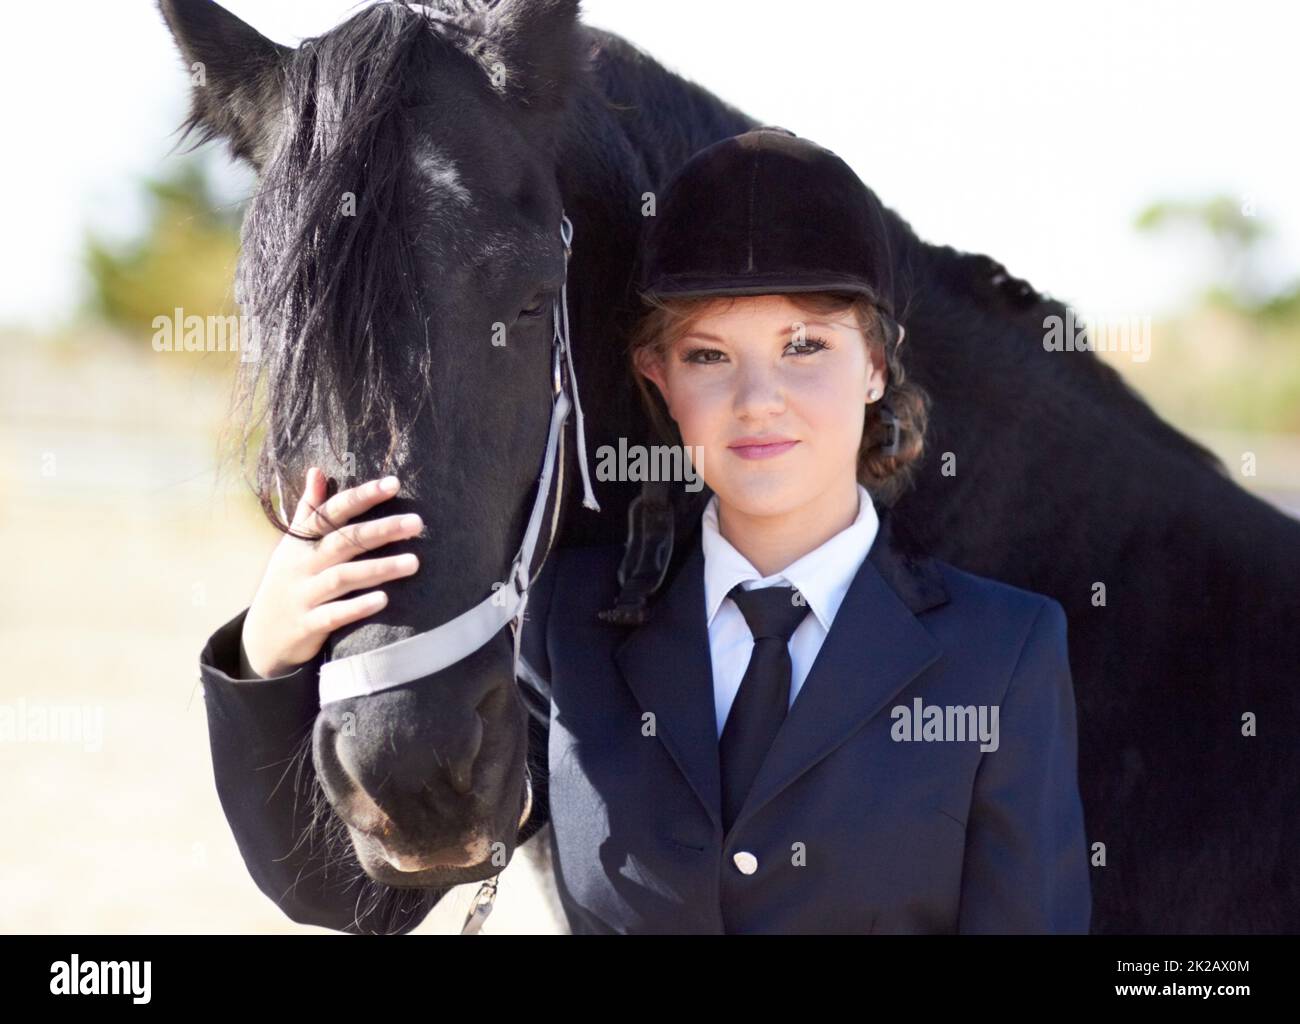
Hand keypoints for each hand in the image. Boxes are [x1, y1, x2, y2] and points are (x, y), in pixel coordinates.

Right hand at [238, 467, 423, 678]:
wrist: (261, 637)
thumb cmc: (288, 581)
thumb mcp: (292, 545)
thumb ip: (309, 510)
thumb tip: (316, 470)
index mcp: (301, 541)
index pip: (333, 512)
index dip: (362, 496)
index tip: (393, 483)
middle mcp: (302, 564)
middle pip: (344, 541)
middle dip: (381, 530)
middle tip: (417, 523)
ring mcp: (303, 595)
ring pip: (343, 577)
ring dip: (379, 568)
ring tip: (414, 562)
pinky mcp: (307, 625)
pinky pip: (334, 615)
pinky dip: (357, 607)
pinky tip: (384, 599)